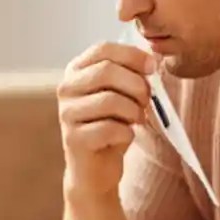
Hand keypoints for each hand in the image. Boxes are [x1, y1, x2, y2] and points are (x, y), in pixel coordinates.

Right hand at [57, 42, 155, 198]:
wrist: (95, 170)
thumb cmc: (111, 127)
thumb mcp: (121, 94)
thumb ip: (131, 74)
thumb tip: (154, 59)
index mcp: (77, 71)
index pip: (103, 49)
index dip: (133, 55)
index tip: (153, 67)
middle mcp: (66, 88)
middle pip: (106, 71)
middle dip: (137, 85)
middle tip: (147, 100)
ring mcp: (67, 114)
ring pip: (111, 100)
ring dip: (134, 111)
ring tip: (136, 120)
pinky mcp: (73, 139)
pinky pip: (110, 129)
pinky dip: (127, 134)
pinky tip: (124, 137)